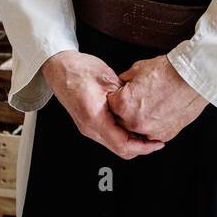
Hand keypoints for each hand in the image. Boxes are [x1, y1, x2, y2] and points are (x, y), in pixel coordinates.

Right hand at [42, 50, 165, 158]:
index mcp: (94, 117)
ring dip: (132, 141)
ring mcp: (87, 127)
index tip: (156, 143)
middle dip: (140, 147)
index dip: (143, 147)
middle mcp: (89, 127)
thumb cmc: (79, 69)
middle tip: (156, 138)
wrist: (59, 66)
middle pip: (119, 149)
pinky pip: (108, 136)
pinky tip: (132, 124)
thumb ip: (125, 98)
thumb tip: (141, 109)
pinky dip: (123, 134)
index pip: (122, 145)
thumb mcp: (108, 79)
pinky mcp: (88, 123)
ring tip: (147, 130)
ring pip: (114, 145)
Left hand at [105, 55, 208, 143]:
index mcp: (124, 104)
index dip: (117, 96)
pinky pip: (151, 135)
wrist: (191, 78)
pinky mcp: (164, 135)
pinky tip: (159, 112)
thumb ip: (124, 81)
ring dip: (138, 120)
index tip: (123, 93)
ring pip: (135, 130)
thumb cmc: (167, 71)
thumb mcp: (137, 69)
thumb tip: (120, 84)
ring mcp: (149, 131)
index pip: (110, 105)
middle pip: (120, 120)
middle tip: (137, 99)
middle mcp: (134, 121)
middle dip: (125, 110)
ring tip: (149, 105)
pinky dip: (153, 126)